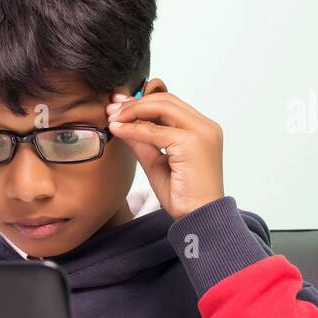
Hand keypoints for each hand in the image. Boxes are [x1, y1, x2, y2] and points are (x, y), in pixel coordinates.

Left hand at [108, 81, 224, 219]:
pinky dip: (133, 129)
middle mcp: (205, 127)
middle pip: (166, 100)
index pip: (170, 104)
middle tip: (111, 109)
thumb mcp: (156, 162)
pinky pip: (155, 131)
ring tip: (112, 118)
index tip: (118, 106)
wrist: (198, 217)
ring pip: (162, 107)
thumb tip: (120, 124)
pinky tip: (117, 129)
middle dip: (135, 103)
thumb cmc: (182, 195)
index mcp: (201, 129)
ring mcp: (201, 133)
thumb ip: (142, 141)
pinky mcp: (191, 144)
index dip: (142, 102)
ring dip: (133, 111)